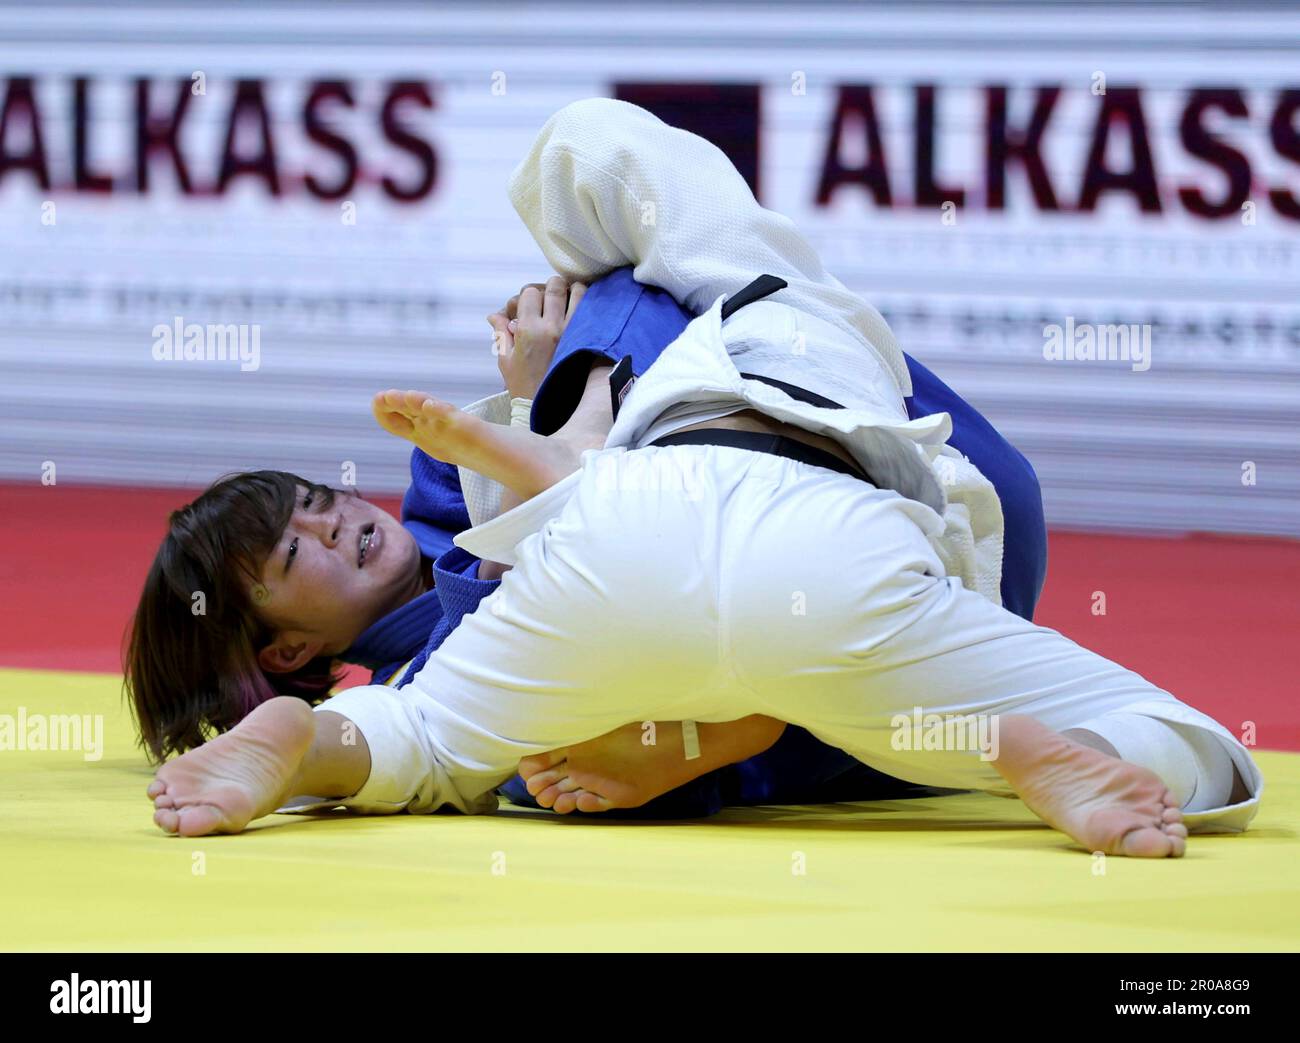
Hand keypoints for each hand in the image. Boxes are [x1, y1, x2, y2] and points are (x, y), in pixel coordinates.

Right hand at [488, 276, 587, 398]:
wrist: (548, 407)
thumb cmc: (523, 385)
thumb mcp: (506, 360)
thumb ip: (500, 333)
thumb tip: (494, 315)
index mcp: (528, 330)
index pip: (529, 292)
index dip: (527, 295)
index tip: (527, 305)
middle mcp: (551, 327)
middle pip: (555, 286)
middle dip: (551, 286)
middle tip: (550, 294)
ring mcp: (572, 333)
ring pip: (579, 292)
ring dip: (573, 290)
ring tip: (568, 297)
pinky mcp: (586, 340)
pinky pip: (592, 311)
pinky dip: (588, 304)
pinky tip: (581, 309)